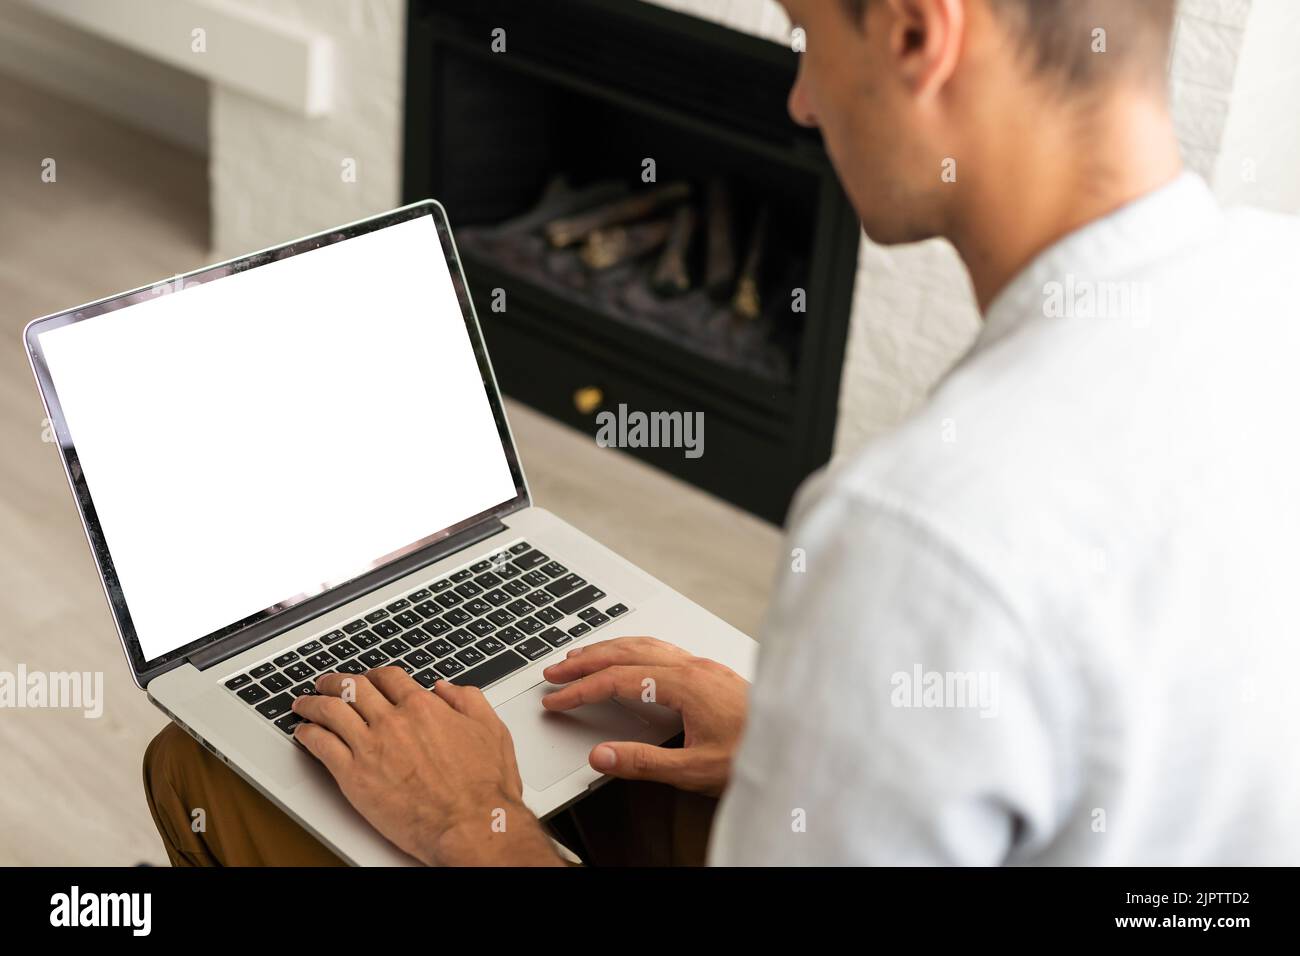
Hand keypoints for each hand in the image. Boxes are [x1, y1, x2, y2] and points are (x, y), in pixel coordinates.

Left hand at [291, 668, 562, 865]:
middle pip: (354, 688)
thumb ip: (468, 701)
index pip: (388, 677)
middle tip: (327, 683)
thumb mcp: (491, 729)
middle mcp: (394, 721)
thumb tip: (447, 688)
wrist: (470, 825)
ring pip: (331, 711)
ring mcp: (371, 747)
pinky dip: (307, 734)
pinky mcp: (355, 776)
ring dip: (313, 702)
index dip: (374, 674)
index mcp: (424, 707)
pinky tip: (303, 733)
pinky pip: (321, 745)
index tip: (369, 678)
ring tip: (304, 703)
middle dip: (336, 682)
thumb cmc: (483, 787)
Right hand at [541, 637, 748, 795]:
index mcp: (686, 685)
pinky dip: (633, 649)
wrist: (800, 744)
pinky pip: (662, 649)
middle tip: (554, 672)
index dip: (582, 689)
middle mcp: (694, 667)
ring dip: (608, 649)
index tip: (556, 699)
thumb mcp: (695, 770)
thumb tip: (601, 756)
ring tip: (581, 657)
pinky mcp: (712, 672)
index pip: (619, 680)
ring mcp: (704, 666)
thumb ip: (644, 763)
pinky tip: (629, 658)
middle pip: (627, 652)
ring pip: (645, 645)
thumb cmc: (757, 755)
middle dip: (585, 660)